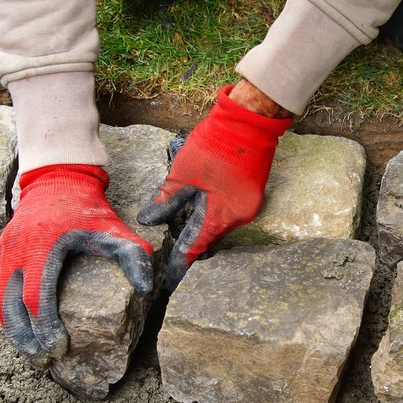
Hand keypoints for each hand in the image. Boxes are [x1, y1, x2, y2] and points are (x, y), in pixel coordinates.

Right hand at [0, 164, 153, 358]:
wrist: (57, 176)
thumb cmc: (87, 205)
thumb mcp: (113, 226)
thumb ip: (132, 254)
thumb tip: (147, 286)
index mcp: (42, 247)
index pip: (37, 298)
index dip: (45, 327)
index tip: (59, 348)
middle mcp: (17, 251)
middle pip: (10, 306)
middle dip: (25, 337)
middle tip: (41, 359)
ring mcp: (5, 251)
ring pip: (0, 300)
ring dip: (12, 328)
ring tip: (29, 350)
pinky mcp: (2, 250)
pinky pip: (1, 287)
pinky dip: (10, 310)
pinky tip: (24, 326)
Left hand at [137, 83, 291, 290]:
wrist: (248, 121)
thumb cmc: (214, 144)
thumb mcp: (182, 173)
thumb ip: (166, 199)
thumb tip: (149, 220)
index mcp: (222, 214)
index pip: (196, 247)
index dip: (180, 264)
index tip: (168, 281)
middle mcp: (240, 217)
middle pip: (209, 238)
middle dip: (190, 247)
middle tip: (169, 262)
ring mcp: (250, 206)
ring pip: (219, 225)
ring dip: (201, 229)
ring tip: (181, 242)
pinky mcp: (253, 195)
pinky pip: (228, 213)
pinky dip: (213, 216)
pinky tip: (201, 215)